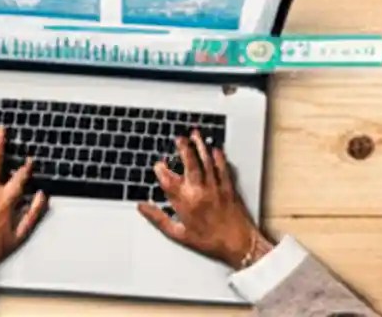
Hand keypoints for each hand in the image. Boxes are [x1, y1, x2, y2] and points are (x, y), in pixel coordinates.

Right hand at [137, 130, 270, 268]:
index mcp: (186, 202)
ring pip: (206, 161)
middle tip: (178, 138)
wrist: (239, 245)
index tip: (158, 165)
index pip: (169, 180)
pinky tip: (215, 149)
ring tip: (195, 135)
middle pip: (189, 163)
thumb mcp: (179, 234)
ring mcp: (215, 188)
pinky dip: (219, 157)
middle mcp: (200, 191)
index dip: (161, 170)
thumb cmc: (210, 241)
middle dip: (183, 148)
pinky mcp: (229, 188)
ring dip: (200, 146)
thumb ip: (159, 218)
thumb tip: (143, 207)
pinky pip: (223, 168)